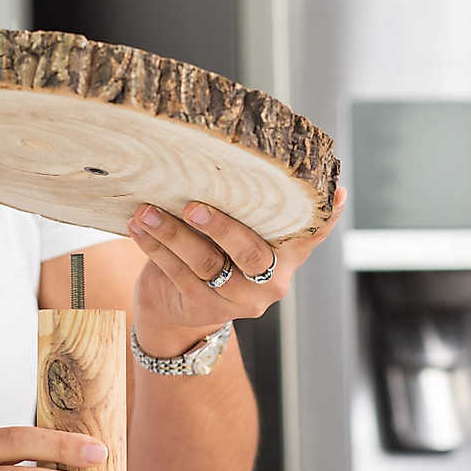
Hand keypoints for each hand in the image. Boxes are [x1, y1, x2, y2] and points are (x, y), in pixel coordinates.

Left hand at [126, 187, 346, 355]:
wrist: (178, 308)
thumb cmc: (214, 253)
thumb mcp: (241, 234)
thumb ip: (256, 208)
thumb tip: (277, 161)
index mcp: (288, 256)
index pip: (312, 234)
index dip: (326, 216)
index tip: (334, 190)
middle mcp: (271, 282)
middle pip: (250, 254)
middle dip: (221, 227)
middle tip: (192, 205)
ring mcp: (239, 301)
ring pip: (206, 264)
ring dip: (171, 234)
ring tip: (146, 210)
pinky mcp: (204, 308)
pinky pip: (177, 276)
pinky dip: (154, 248)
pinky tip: (137, 228)